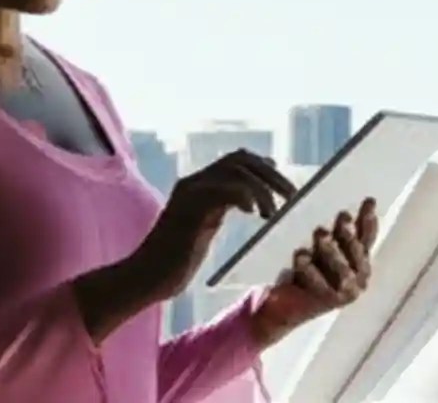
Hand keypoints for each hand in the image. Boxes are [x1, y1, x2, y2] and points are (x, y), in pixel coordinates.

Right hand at [72, 149, 296, 342]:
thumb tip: (253, 204)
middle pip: (240, 159)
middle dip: (271, 174)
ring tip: (276, 210)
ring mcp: (190, 193)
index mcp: (198, 186)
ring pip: (235, 170)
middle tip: (292, 196)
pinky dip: (245, 197)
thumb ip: (220, 212)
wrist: (145, 279)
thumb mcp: (204, 230)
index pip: (236, 160)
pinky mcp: (189, 208)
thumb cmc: (174, 264)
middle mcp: (193, 183)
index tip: (284, 187)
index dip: (264, 167)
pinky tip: (256, 215)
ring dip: (264, 187)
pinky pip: (224, 190)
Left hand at [250, 197, 378, 347]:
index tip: (369, 201)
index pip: (367, 239)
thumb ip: (342, 232)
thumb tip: (364, 205)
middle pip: (355, 250)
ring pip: (340, 264)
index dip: (368, 221)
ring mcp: (347, 292)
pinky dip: (308, 267)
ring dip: (330, 248)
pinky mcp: (330, 301)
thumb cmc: (311, 272)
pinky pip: (318, 280)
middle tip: (342, 217)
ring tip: (321, 232)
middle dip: (348, 234)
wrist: (287, 306)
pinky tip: (300, 257)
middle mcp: (360, 279)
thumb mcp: (328, 248)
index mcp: (361, 263)